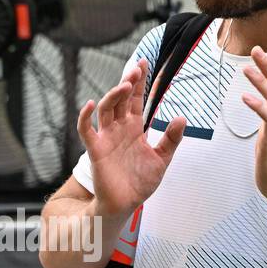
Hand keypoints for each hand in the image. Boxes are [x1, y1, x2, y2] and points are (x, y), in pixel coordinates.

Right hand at [78, 57, 186, 216]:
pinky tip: (90, 104)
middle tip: (136, 68)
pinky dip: (85, 116)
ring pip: (106, 109)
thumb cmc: (140, 183)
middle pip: (122, 98)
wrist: (125, 204)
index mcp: (134, 128)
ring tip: (126, 85)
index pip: (137, 99)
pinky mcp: (95, 149)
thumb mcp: (162, 159)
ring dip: (115, 95)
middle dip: (129, 82)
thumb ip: (171, 139)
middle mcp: (119, 128)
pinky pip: (85, 129)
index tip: (144, 63)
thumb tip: (181, 118)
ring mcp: (106, 137)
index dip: (140, 81)